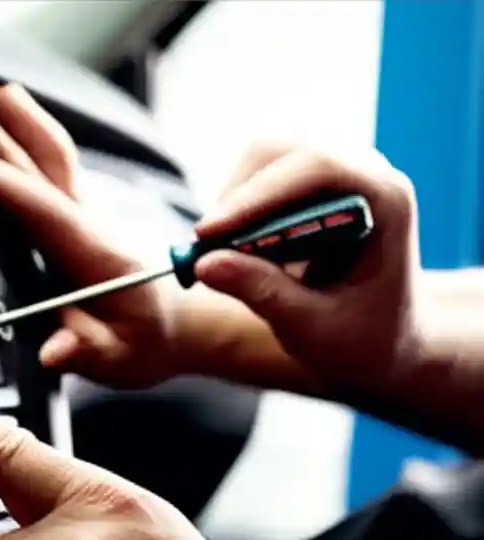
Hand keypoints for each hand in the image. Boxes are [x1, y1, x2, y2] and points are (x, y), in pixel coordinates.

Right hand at [0, 83, 191, 387]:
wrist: (173, 331)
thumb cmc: (143, 342)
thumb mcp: (119, 360)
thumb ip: (85, 352)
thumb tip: (52, 352)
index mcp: (94, 254)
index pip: (43, 208)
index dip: (1, 183)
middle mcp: (88, 224)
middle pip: (51, 159)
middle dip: (15, 123)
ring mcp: (81, 214)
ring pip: (51, 153)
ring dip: (18, 119)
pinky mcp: (73, 214)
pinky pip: (49, 165)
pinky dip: (22, 138)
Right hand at [193, 142, 423, 390]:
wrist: (381, 336)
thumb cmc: (359, 338)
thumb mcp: (312, 328)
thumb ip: (263, 293)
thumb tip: (203, 264)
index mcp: (386, 200)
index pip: (318, 167)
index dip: (257, 194)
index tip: (209, 233)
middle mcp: (365, 172)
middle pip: (282, 151)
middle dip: (237, 196)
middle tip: (207, 249)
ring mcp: (338, 171)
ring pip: (264, 156)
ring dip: (233, 200)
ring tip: (223, 252)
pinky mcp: (311, 180)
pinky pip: (260, 172)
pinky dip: (236, 205)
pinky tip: (236, 246)